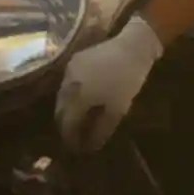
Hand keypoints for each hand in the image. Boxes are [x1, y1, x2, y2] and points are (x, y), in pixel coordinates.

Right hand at [54, 14, 162, 152]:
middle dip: (66, 125)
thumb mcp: (118, 109)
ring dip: (67, 110)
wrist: (133, 46)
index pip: (66, 124)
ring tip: (78, 119)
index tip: (77, 148)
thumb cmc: (128, 80)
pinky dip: (71, 95)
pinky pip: (66, 83)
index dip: (70, 139)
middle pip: (60, 111)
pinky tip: (81, 99)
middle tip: (76, 136)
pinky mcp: (74, 60)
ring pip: (61, 96)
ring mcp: (69, 70)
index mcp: (77, 98)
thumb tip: (90, 146)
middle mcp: (67, 84)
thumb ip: (101, 130)